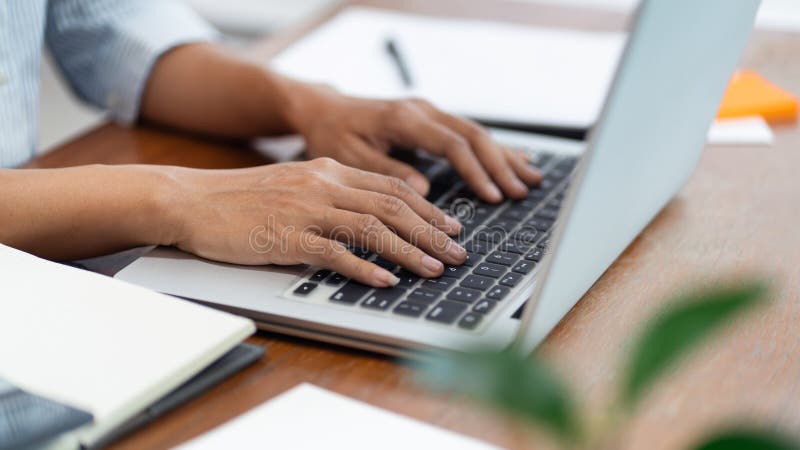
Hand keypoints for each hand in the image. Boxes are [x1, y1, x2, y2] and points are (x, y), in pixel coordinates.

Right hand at [166, 158, 465, 286]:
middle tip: (458, 252)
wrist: (194, 200)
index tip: (450, 227)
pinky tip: (387, 280)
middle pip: (392, 206)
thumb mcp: (296, 184)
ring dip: (409, 250)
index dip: (427, 209)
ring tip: (436, 268)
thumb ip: (334, 195)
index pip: (391, 187)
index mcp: (328, 171)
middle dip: (431, 232)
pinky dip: (365, 267)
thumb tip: (374, 216)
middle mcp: (323, 186)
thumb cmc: (243, 198)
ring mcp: (306, 210)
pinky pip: (334, 253)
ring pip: (372, 228)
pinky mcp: (287, 237)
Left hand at [287, 86, 542, 202]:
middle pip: (473, 135)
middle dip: (499, 166)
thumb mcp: (351, 158)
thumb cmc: (332, 134)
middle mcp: (421, 111)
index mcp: (404, 118)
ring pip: (476, 132)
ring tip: (531, 180)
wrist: (324, 109)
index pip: (452, 144)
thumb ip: (388, 172)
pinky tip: (516, 159)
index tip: (493, 196)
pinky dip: (493, 148)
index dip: (475, 171)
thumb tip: (423, 192)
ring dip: (504, 157)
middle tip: (520, 192)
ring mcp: (428, 112)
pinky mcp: (430, 119)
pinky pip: (468, 132)